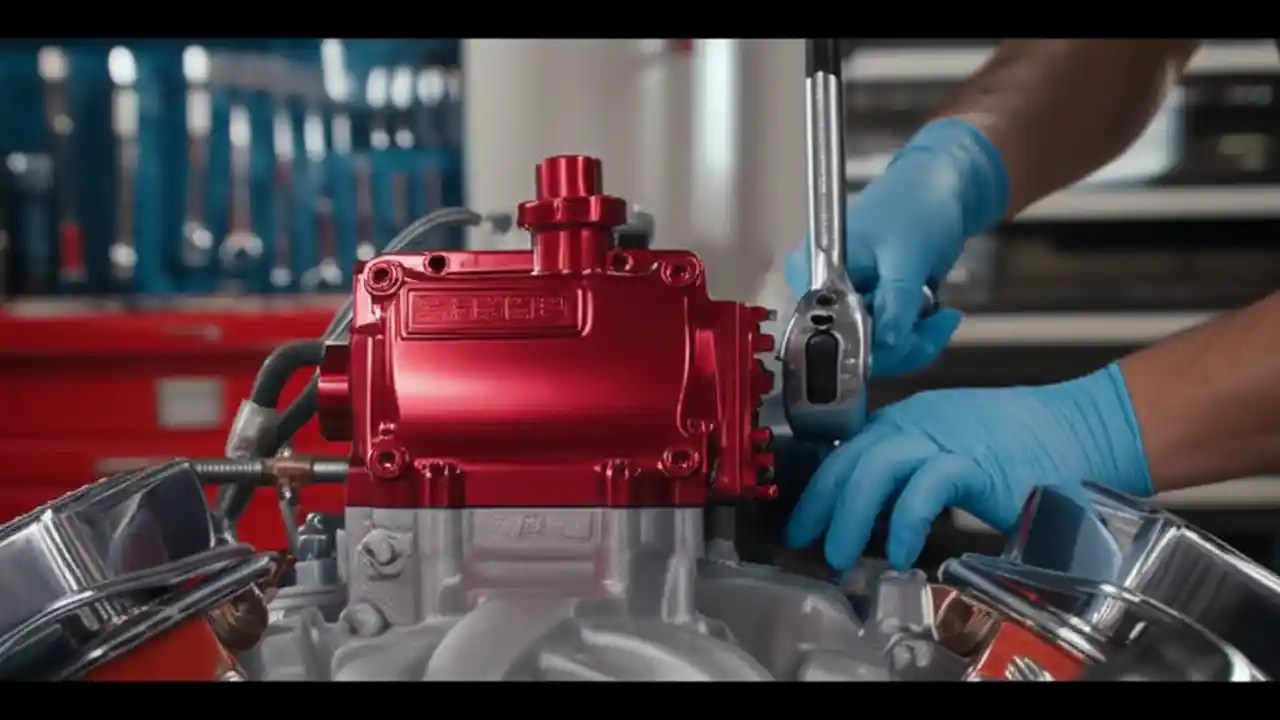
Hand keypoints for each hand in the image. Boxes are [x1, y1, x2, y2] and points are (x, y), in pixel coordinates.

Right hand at [784, 117, 1008, 376]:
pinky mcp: (866, 308)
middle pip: (848, 346)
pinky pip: (885, 341)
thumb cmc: (917, 205)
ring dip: (912, 341)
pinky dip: (913, 336)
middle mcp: (821, 290)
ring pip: (871, 350)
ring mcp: (844, 301)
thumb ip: (895, 300)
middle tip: (936, 323)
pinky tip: (934, 316)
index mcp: (813, 269)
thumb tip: (887, 342)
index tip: (905, 337)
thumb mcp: (907, 254)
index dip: (865, 344)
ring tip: (941, 315)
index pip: (828, 328)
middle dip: (899, 344)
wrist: (941, 189)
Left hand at [784, 364, 1153, 570]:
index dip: (817, 488)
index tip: (801, 522)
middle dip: (821, 504)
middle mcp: (918, 423)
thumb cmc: (1024, 447)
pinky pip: (926, 486)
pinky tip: (899, 549)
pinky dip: (905, 520)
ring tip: (841, 553)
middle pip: (850, 458)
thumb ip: (910, 472)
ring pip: (877, 468)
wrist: (1083, 430)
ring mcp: (945, 438)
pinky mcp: (974, 460)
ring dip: (851, 515)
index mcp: (908, 421)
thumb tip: (869, 511)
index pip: (845, 450)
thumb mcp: (951, 452)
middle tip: (808, 541)